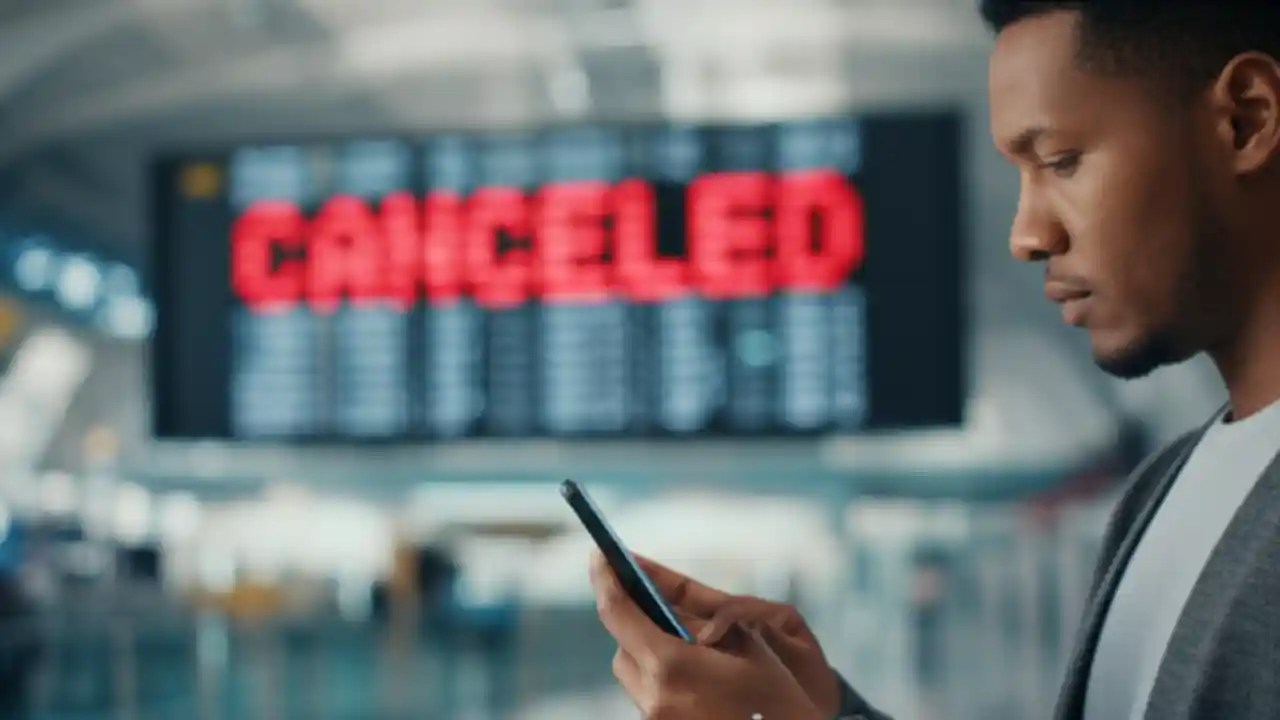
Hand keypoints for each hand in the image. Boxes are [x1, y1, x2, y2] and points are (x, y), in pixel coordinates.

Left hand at [590, 552, 822, 719]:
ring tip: (694, 658)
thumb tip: (665, 602)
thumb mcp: (750, 648)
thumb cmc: (780, 702)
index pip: (617, 612)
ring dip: (654, 658)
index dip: (606, 578)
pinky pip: (651, 698)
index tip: (601, 556)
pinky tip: (698, 685)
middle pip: (623, 648)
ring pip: (636, 676)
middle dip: (639, 627)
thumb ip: (701, 621)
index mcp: (671, 666)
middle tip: (659, 610)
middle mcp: (653, 697)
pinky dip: (666, 683)